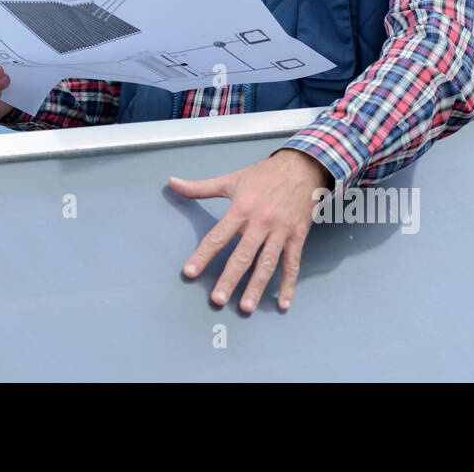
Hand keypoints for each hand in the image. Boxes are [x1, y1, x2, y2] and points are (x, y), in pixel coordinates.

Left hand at [169, 148, 332, 312]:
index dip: (202, 255)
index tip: (190, 272)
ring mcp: (280, 231)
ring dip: (257, 287)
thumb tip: (171, 183)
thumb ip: (199, 188)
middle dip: (230, 278)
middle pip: (242, 255)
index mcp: (241, 209)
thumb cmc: (263, 175)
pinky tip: (283, 304)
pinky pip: (292, 263)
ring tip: (246, 307)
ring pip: (267, 263)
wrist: (302, 166)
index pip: (217, 236)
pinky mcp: (298, 236)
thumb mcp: (231, 180)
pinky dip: (288, 285)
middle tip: (218, 299)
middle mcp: (260, 222)